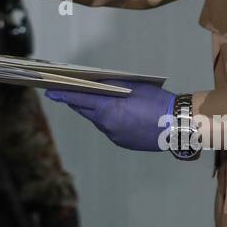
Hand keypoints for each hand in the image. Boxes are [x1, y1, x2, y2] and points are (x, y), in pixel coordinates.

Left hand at [46, 81, 174, 151]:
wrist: (176, 125)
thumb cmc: (156, 101)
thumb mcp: (133, 86)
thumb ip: (111, 85)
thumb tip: (94, 84)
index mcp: (108, 108)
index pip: (78, 99)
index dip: (62, 95)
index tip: (49, 92)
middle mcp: (107, 124)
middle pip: (86, 111)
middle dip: (78, 102)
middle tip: (69, 93)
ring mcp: (114, 135)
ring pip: (98, 121)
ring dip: (95, 111)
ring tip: (99, 101)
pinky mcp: (122, 142)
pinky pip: (109, 129)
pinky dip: (109, 121)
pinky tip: (117, 115)